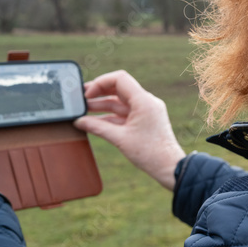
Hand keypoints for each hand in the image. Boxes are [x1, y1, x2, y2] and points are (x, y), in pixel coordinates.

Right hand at [74, 70, 185, 190]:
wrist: (169, 167)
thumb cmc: (149, 153)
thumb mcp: (119, 139)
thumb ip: (97, 127)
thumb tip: (79, 121)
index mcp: (144, 101)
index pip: (120, 79)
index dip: (100, 83)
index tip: (87, 94)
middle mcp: (146, 102)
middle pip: (118, 88)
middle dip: (98, 92)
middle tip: (79, 98)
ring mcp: (146, 111)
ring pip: (119, 102)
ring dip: (101, 105)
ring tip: (82, 110)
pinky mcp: (144, 120)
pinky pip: (124, 113)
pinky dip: (109, 116)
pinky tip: (93, 121)